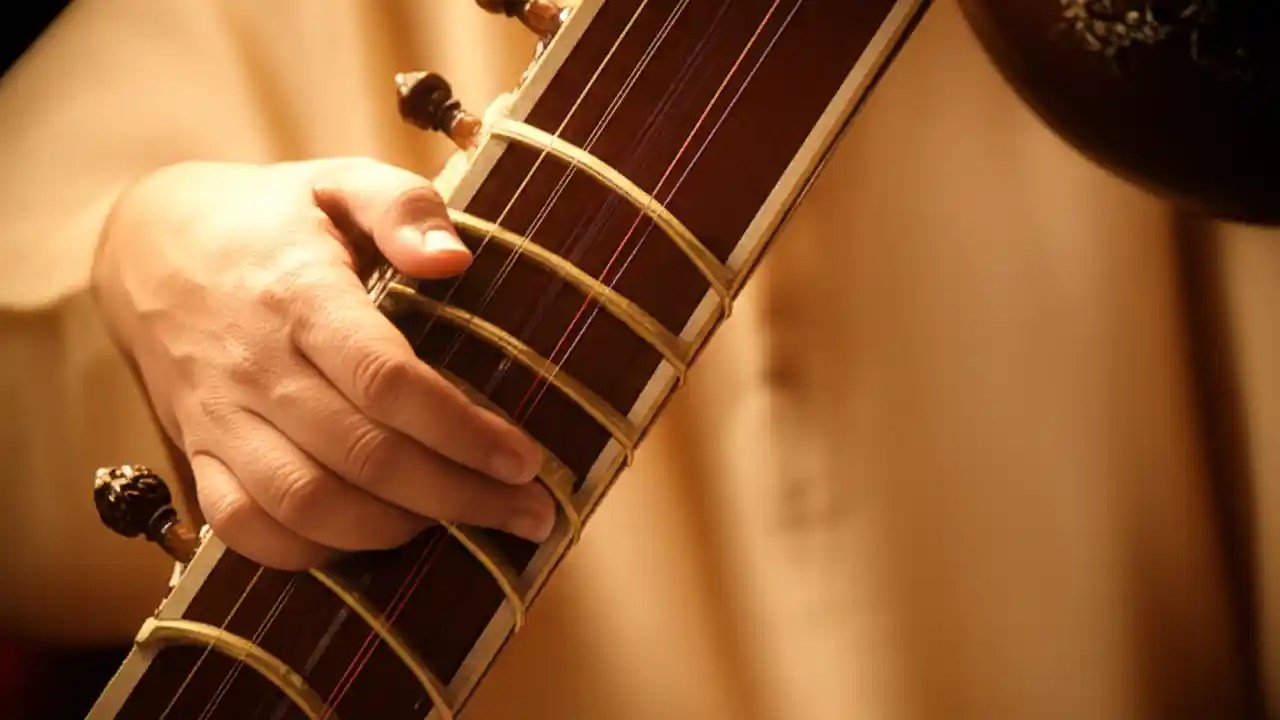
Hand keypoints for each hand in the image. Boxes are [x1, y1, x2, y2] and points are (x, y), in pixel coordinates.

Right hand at [92, 158, 553, 569]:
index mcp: (300, 295)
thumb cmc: (269, 217)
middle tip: (530, 511)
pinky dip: (311, 552)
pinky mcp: (198, 452)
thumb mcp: (338, 179)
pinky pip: (243, 528)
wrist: (147, 247)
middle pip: (363, 455)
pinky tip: (373, 541)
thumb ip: (401, 206)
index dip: (462, 430)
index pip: (386, 381)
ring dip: (395, 531)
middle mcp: (257, 366)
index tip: (526, 458)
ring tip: (463, 526)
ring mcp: (220, 417)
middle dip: (458, 495)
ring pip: (306, 504)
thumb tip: (455, 259)